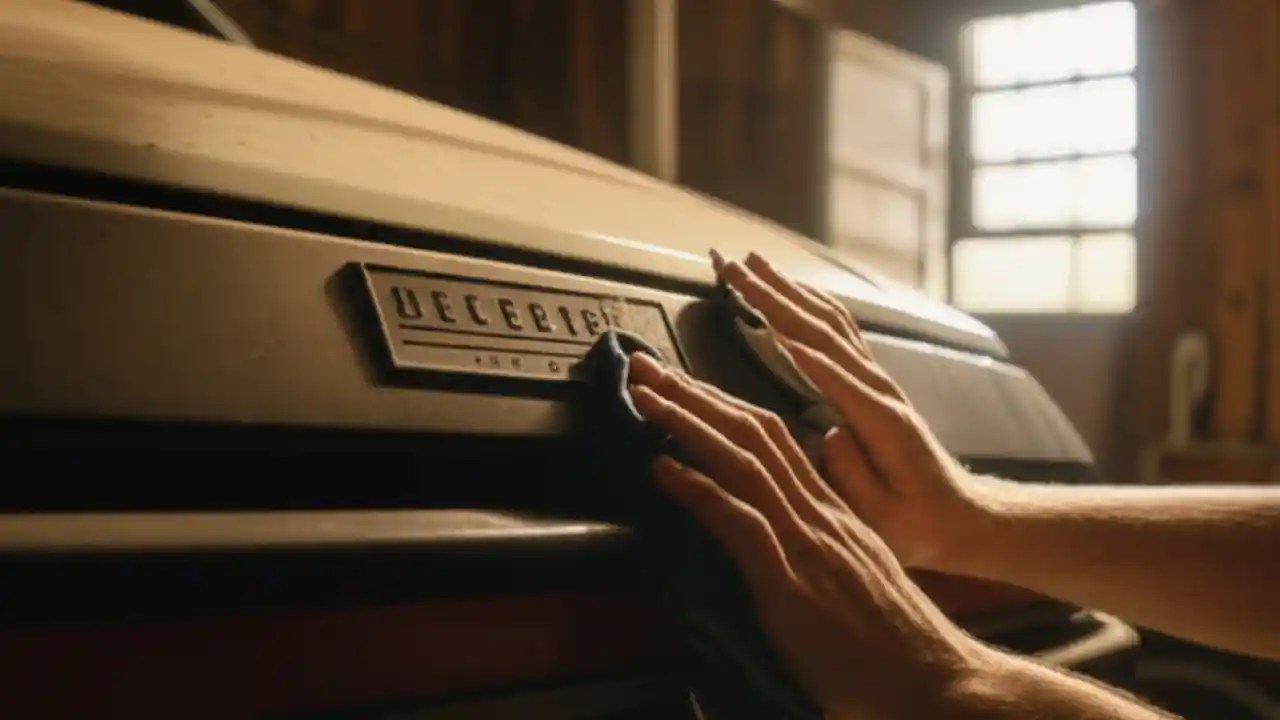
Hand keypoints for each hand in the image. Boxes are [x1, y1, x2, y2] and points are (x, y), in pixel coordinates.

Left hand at [627, 351, 991, 717]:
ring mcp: (807, 542)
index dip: (724, 405)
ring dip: (686, 422)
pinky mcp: (791, 582)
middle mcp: (820, 513)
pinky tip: (661, 469)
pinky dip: (697, 489)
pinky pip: (738, 521)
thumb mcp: (853, 577)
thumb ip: (821, 548)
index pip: (773, 439)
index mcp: (832, 510)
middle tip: (645, 365)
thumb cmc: (892, 645)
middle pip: (753, 432)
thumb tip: (780, 536)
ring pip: (742, 460)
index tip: (684, 383)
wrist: (935, 682)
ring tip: (643, 395)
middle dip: (695, 393)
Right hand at [713, 252, 1005, 573]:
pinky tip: (790, 292)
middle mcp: (878, 386)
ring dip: (786, 289)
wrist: (961, 517)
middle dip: (772, 294)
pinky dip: (808, 305)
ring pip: (828, 321)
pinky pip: (837, 332)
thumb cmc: (918, 525)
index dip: (790, 340)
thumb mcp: (883, 513)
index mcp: (877, 417)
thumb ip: (854, 471)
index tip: (750, 308)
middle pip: (820, 329)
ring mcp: (877, 379)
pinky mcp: (872, 382)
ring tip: (750, 264)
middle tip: (729, 265)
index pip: (828, 369)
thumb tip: (828, 431)